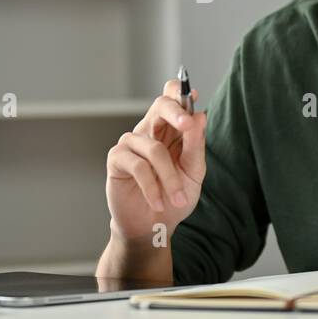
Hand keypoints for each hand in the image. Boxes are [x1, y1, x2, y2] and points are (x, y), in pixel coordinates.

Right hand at [105, 79, 207, 241]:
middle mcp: (151, 131)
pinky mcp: (117, 158)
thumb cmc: (174, 197)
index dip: (180, 91)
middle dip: (176, 112)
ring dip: (170, 178)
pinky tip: (158, 203)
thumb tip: (200, 116)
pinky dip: (152, 187)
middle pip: (160, 105)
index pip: (172, 98)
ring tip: (178, 199)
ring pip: (155, 148)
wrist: (154, 227)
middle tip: (188, 124)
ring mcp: (132, 142)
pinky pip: (138, 166)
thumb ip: (195, 145)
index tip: (194, 94)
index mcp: (171, 129)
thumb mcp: (193, 173)